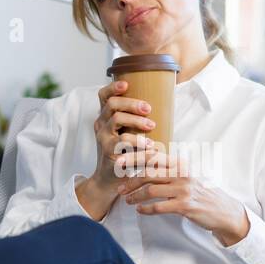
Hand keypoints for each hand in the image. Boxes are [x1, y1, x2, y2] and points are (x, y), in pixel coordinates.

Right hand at [75, 80, 163, 219]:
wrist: (109, 179)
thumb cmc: (124, 152)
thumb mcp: (126, 133)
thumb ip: (136, 121)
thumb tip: (163, 105)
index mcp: (105, 116)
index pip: (104, 96)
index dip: (113, 87)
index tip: (126, 84)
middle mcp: (101, 124)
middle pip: (112, 104)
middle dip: (132, 103)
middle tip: (148, 109)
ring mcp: (102, 138)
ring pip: (116, 119)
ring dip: (137, 121)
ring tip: (152, 126)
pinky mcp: (108, 152)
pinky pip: (123, 142)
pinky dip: (139, 143)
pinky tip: (151, 147)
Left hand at [117, 149, 250, 245]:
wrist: (223, 211)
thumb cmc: (202, 195)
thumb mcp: (187, 178)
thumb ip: (170, 172)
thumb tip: (147, 169)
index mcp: (180, 165)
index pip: (152, 157)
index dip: (133, 159)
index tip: (119, 163)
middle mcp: (181, 174)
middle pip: (148, 173)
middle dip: (130, 180)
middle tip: (119, 188)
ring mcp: (183, 189)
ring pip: (150, 190)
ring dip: (135, 196)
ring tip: (127, 200)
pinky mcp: (185, 205)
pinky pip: (158, 206)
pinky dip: (146, 209)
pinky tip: (140, 211)